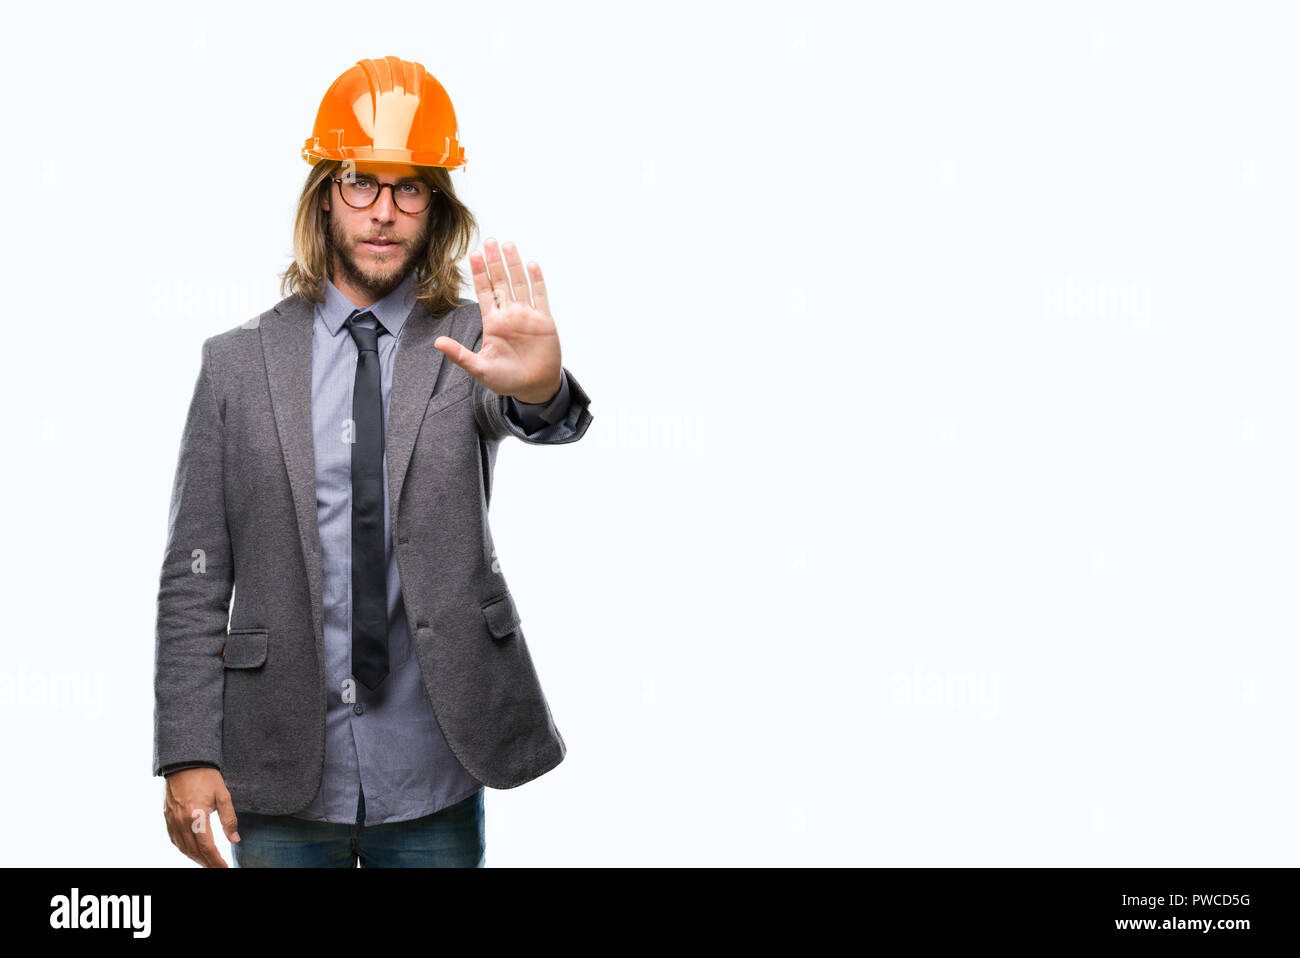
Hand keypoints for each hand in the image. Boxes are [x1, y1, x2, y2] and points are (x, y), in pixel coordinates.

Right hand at [163, 767, 238, 867]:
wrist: (185, 763)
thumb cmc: (207, 777)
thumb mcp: (223, 796)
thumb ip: (229, 819)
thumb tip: (235, 840)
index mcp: (197, 816)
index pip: (207, 847)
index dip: (216, 861)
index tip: (225, 868)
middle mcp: (182, 821)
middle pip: (194, 851)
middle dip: (207, 863)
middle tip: (218, 868)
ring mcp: (172, 820)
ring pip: (183, 848)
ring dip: (196, 858)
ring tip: (208, 863)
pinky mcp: (167, 817)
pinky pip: (175, 840)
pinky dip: (184, 849)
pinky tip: (192, 852)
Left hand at [434, 237, 562, 403]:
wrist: (534, 388)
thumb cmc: (506, 380)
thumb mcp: (480, 368)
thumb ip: (460, 355)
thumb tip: (437, 343)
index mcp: (492, 323)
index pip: (484, 292)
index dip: (479, 274)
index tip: (472, 255)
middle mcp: (509, 315)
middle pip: (500, 282)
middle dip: (494, 262)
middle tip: (489, 241)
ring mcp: (527, 316)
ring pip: (519, 283)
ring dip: (514, 265)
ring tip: (507, 245)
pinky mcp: (544, 321)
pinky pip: (540, 296)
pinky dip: (536, 280)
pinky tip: (531, 265)